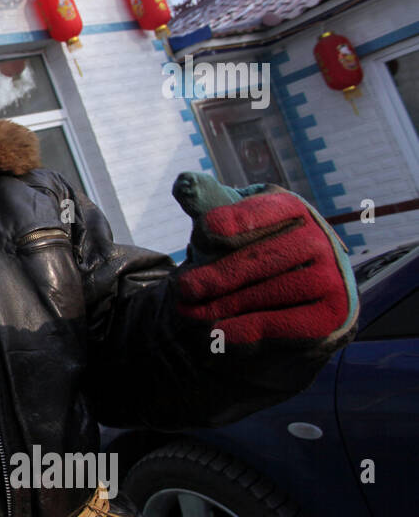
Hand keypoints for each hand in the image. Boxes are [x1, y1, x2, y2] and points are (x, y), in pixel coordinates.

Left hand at [170, 172, 357, 347]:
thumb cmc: (247, 251)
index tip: (205, 228)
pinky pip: (294, 323)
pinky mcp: (334, 313)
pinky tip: (222, 333)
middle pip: (267, 256)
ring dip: (230, 304)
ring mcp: (333, 276)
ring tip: (191, 313)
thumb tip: (183, 183)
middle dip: (220, 274)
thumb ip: (207, 204)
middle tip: (184, 289)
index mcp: (293, 209)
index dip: (239, 219)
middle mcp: (320, 239)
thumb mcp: (226, 225)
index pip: (269, 210)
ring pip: (279, 289)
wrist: (286, 299)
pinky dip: (255, 328)